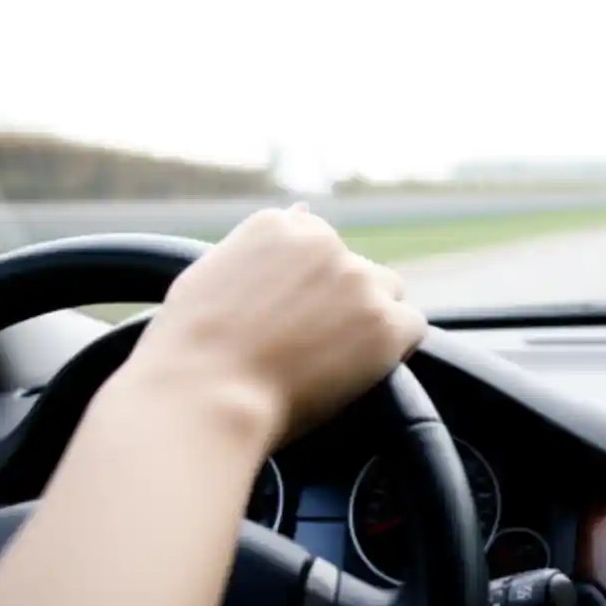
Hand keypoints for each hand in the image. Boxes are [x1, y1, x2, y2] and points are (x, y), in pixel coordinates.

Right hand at [124, 205, 425, 441]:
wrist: (206, 395)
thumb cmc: (193, 350)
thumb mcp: (211, 275)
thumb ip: (260, 244)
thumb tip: (304, 210)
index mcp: (278, 227)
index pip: (319, 247)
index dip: (312, 292)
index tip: (297, 322)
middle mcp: (324, 242)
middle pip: (356, 269)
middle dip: (342, 303)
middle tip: (311, 347)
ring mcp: (357, 280)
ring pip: (387, 293)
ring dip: (370, 321)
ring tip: (333, 360)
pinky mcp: (384, 322)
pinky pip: (412, 326)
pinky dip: (395, 348)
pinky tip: (362, 370)